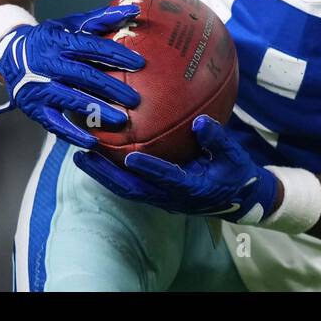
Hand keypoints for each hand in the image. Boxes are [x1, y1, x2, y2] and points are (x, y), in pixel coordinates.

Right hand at [0, 3, 145, 146]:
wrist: (8, 54)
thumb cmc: (51, 39)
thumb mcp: (71, 25)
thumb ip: (102, 19)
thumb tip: (133, 9)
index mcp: (61, 42)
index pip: (93, 48)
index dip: (117, 55)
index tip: (140, 64)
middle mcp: (49, 64)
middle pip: (85, 76)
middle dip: (112, 88)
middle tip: (136, 99)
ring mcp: (39, 87)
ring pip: (71, 100)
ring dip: (97, 111)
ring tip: (121, 120)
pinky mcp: (33, 107)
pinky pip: (54, 123)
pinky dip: (72, 133)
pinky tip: (92, 142)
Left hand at [73, 116, 281, 223]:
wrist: (238, 198)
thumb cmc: (236, 173)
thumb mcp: (234, 155)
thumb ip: (218, 139)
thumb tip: (200, 121)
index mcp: (192, 188)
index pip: (167, 178)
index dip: (149, 168)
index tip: (131, 156)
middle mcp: (172, 198)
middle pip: (133, 189)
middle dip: (107, 174)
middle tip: (84, 155)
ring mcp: (162, 199)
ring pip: (127, 190)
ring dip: (103, 175)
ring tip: (82, 157)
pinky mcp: (158, 196)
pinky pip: (131, 186)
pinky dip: (112, 174)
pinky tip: (99, 159)